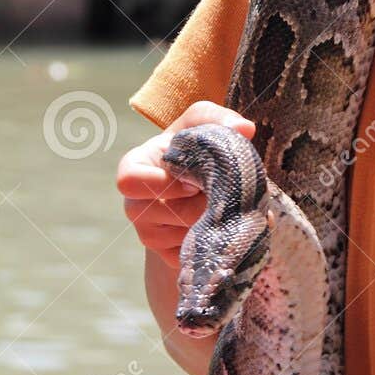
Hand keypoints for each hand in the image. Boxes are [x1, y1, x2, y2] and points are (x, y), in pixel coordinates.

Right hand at [116, 101, 254, 269]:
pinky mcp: (168, 255)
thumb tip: (245, 129)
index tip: (194, 183)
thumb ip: (220, 119)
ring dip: (210, 224)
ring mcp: (149, 234)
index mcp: (134, 168)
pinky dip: (214, 244)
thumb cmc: (196, 148)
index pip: (129, 181)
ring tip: (229, 208)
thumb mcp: (204, 124)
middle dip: (198, 207)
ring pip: (181, 237)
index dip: (162, 185)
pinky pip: (191, 256)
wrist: (201, 184)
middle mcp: (135, 204)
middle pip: (161, 214)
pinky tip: (226, 227)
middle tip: (221, 197)